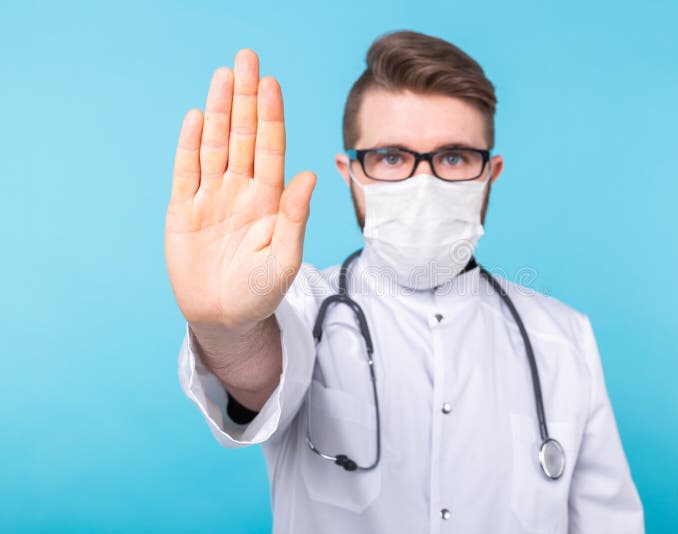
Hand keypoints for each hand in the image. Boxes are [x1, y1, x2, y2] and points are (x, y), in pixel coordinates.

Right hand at [165, 49, 314, 335]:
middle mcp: (242, 190)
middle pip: (242, 135)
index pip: (271, 147)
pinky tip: (195, 117)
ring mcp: (212, 197)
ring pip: (215, 145)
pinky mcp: (183, 210)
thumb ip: (294, 215)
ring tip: (223, 76)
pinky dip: (189, 145)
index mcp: (270, 199)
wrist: (225, 319)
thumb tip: (310, 174)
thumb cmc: (262, 291)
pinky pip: (186, 171)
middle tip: (246, 58)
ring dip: (217, 111)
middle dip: (245, 97)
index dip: (270, 116)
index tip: (271, 83)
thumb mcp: (285, 257)